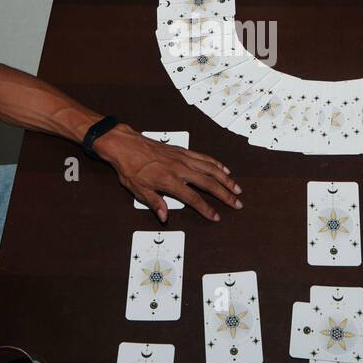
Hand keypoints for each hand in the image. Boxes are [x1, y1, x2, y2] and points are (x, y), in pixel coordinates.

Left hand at [93, 124, 241, 221]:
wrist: (126, 145)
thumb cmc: (130, 167)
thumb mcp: (138, 190)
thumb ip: (155, 203)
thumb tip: (165, 217)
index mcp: (169, 180)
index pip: (193, 198)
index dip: (206, 209)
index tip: (216, 216)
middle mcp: (180, 168)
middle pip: (209, 183)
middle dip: (225, 194)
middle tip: (237, 204)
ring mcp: (183, 158)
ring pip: (211, 168)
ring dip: (226, 179)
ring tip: (237, 188)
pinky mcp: (182, 151)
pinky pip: (204, 157)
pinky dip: (216, 163)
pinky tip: (224, 169)